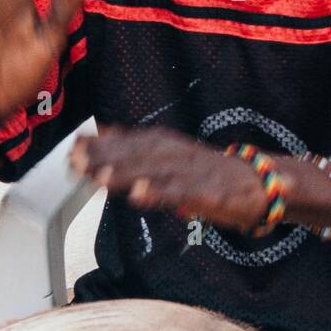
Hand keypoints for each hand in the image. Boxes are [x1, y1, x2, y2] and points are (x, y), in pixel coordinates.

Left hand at [69, 124, 270, 233]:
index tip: (72, 148)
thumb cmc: (207, 173)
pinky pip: (179, 193)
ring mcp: (190, 172)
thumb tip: (100, 135)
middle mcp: (175, 154)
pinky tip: (139, 195)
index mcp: (165, 144)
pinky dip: (159, 192)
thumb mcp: (169, 155)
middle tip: (76, 161)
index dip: (99, 145)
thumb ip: (136, 149)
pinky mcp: (206, 193)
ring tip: (98, 177)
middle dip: (103, 158)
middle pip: (135, 154)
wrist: (259, 182)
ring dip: (124, 173)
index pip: (127, 141)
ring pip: (153, 172)